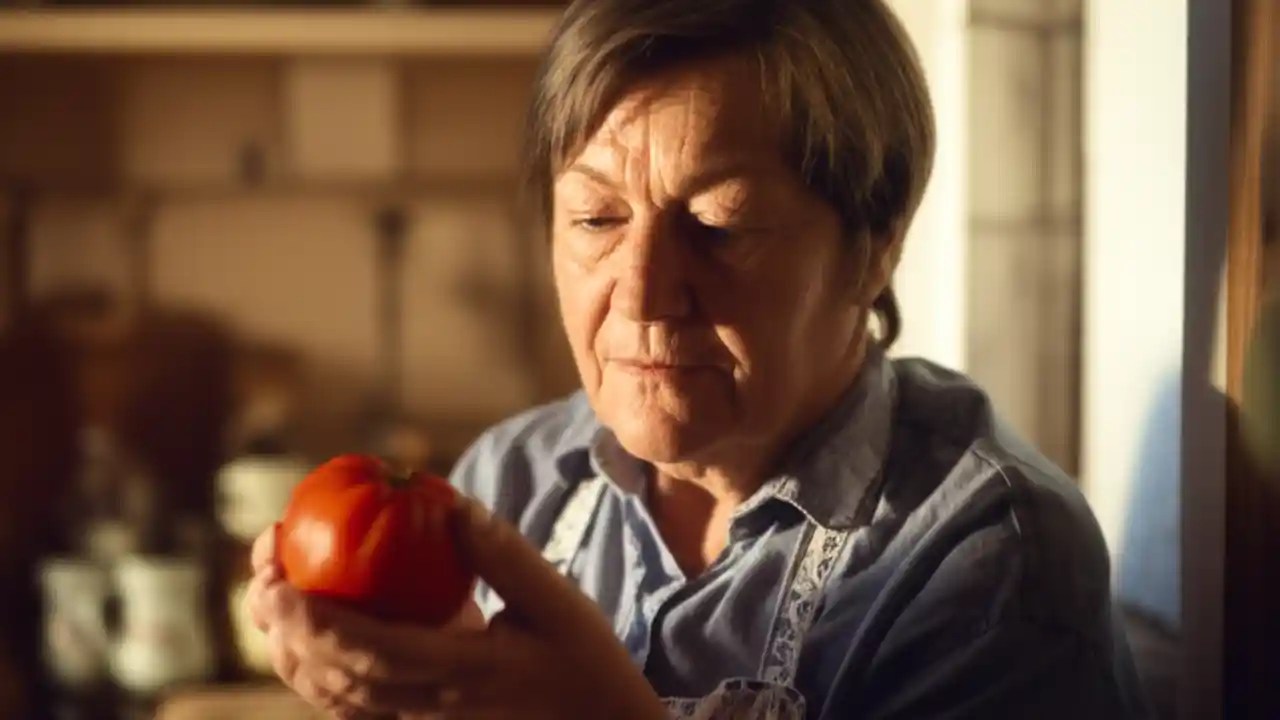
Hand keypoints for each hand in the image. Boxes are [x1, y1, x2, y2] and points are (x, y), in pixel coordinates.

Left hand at [247, 497, 665, 719]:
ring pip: (336, 699)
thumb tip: (446, 504)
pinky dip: (316, 673)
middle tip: (260, 573)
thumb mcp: (557, 601)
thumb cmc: (583, 659)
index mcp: (463, 672)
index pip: (370, 652)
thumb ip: (503, 556)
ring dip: (291, 652)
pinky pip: (354, 705)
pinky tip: (300, 637)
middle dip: (284, 629)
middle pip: (336, 678)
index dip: (314, 621)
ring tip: (266, 599)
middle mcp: (431, 706)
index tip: (275, 579)